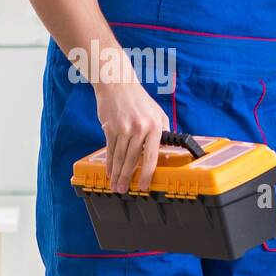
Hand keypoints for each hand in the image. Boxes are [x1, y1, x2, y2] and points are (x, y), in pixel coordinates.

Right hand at [94, 77, 170, 193]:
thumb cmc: (140, 101)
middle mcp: (139, 129)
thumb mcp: (158, 114)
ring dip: (117, 174)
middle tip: (125, 191)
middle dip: (127, 178)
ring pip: (120, 157)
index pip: (151, 156)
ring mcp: (123, 128)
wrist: (118, 84)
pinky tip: (109, 172)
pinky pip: (110, 149)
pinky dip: (109, 163)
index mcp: (154, 127)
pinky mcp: (110, 128)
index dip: (146, 173)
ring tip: (115, 186)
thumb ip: (163, 132)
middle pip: (132, 159)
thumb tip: (166, 150)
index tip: (143, 186)